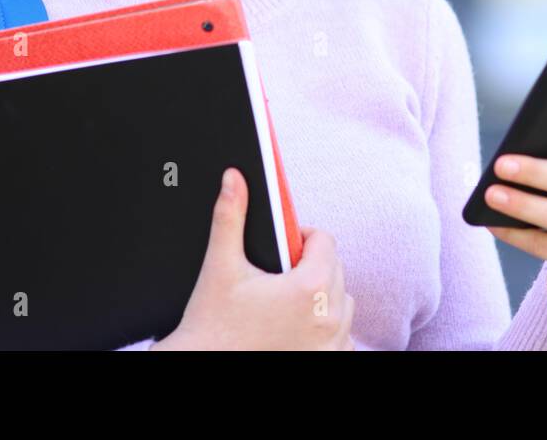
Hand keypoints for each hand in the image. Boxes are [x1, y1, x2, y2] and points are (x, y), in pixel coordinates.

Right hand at [151, 168, 354, 349]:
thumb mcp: (220, 267)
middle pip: (334, 268)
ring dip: (322, 295)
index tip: (282, 244)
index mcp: (309, 286)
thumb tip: (233, 178)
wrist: (203, 368)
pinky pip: (343, 335)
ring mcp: (332, 343)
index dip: (302, 236)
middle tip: (279, 273)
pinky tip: (299, 327)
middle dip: (310, 264)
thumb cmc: (212, 326)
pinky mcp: (330, 360)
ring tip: (288, 299)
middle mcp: (329, 316)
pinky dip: (327, 328)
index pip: (324, 241)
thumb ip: (230, 217)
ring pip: (342, 300)